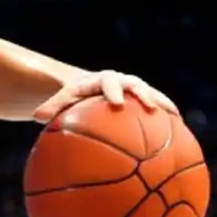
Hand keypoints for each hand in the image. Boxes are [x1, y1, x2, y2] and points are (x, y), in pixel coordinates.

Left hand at [34, 70, 177, 122]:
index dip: (113, 90)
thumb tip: (36, 116)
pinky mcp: (143, 102)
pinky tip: (180, 136)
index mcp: (101, 80)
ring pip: (153, 95)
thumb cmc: (73, 96)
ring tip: (176, 118)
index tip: (116, 103)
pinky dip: (168, 118)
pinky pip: (158, 109)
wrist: (88, 88)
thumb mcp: (62, 99)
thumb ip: (52, 106)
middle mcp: (122, 82)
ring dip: (163, 105)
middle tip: (151, 108)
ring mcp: (135, 91)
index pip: (108, 81)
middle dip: (144, 95)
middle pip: (136, 85)